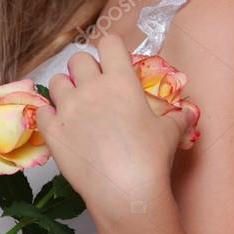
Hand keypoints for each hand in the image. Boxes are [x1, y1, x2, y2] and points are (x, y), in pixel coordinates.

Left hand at [34, 34, 193, 216]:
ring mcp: (68, 108)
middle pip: (77, 59)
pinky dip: (50, 116)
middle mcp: (91, 88)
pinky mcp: (53, 131)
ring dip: (65, 89)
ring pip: (56, 82)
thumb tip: (190, 113)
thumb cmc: (151, 158)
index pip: (109, 42)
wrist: (125, 191)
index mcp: (121, 81)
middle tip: (94, 87)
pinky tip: (61, 126)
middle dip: (85, 69)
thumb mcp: (171, 133)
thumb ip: (179, 117)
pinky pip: (42, 112)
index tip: (114, 63)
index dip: (111, 50)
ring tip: (75, 106)